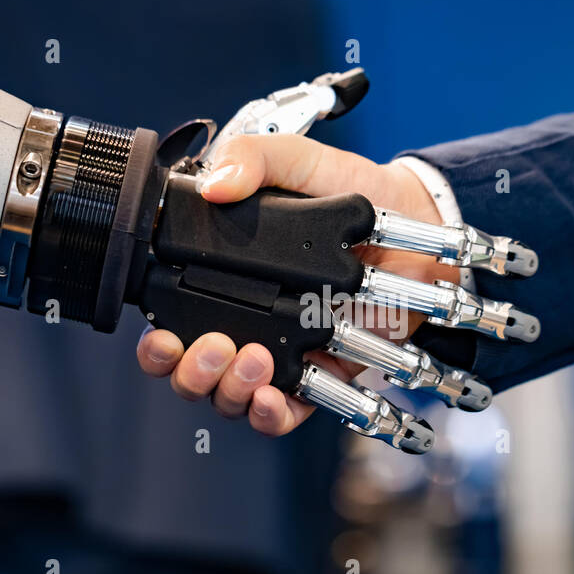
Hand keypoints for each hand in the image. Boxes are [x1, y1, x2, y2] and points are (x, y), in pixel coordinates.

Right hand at [136, 135, 458, 436]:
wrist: (418, 218)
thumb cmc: (354, 188)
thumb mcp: (298, 160)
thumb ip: (253, 158)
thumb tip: (213, 184)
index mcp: (223, 276)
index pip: (167, 321)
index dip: (155, 342)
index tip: (163, 335)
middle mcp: (244, 320)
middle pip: (191, 372)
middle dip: (191, 372)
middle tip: (215, 348)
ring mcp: (281, 351)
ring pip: (230, 397)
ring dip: (230, 390)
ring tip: (254, 361)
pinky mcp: (320, 373)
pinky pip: (285, 413)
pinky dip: (272, 416)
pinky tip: (274, 398)